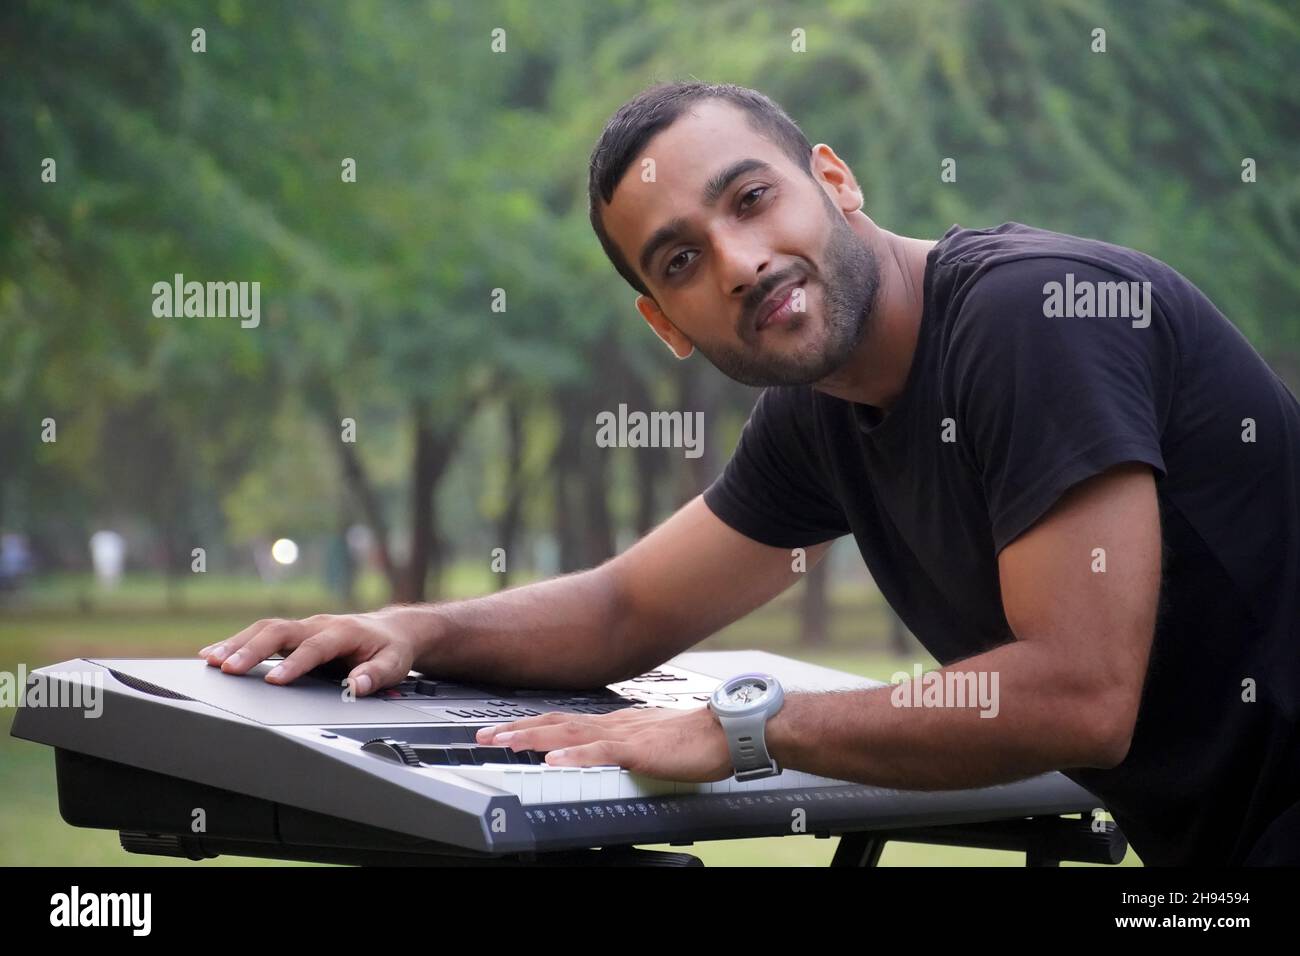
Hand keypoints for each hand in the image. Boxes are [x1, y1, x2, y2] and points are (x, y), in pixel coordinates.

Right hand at [197, 608, 423, 695]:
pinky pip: (262, 634)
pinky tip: (214, 655)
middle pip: (280, 631)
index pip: (315, 647)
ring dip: (237, 643)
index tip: (275, 681)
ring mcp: (304, 628)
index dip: (295, 664)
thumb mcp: (394, 664)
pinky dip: (237, 643)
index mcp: (343, 632)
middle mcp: (319, 625)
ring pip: (265, 629)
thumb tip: (356, 687)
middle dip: (252, 649)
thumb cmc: (390, 649)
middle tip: (227, 667)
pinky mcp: (294, 635)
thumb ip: (376, 675)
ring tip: (209, 660)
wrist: (390, 630)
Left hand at [475, 705, 732, 781]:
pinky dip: (574, 754)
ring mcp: (624, 734)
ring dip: (533, 737)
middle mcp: (612, 724)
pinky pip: (601, 752)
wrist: (728, 731)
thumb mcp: (650, 744)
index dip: (529, 726)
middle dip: (516, 729)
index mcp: (614, 724)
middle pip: (555, 724)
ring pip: (569, 734)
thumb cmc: (697, 740)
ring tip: (502, 741)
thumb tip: (604, 755)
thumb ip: (625, 748)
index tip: (499, 730)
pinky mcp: (639, 748)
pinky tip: (553, 758)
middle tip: (482, 735)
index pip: (562, 723)